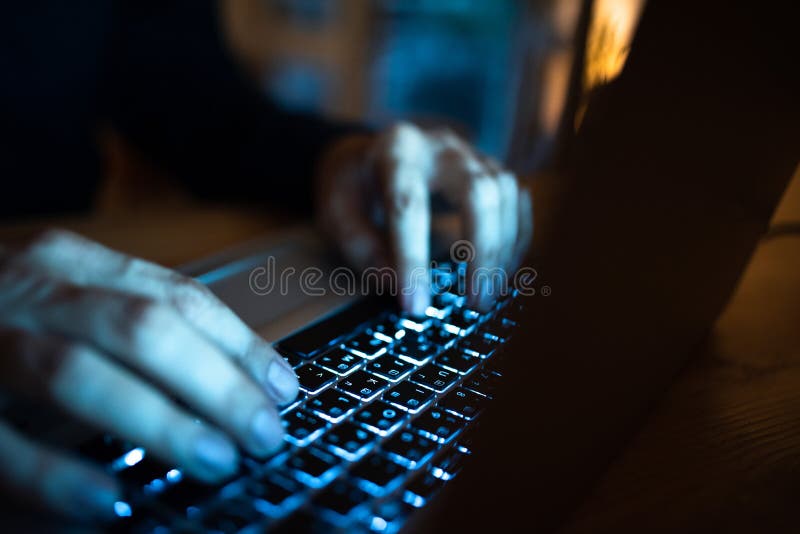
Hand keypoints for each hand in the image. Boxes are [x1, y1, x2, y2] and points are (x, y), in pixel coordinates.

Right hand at [0, 230, 297, 518]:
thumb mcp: (60, 296)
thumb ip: (126, 321)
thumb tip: (226, 376)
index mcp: (71, 265)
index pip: (177, 297)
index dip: (239, 345)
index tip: (284, 387)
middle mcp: (31, 289)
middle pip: (145, 329)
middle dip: (216, 384)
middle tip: (264, 433)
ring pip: (80, 374)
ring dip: (159, 420)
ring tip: (216, 460)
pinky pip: (3, 443)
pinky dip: (56, 475)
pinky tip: (108, 502)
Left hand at [316, 122, 532, 313]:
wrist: (371, 156)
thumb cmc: (354, 187)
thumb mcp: (337, 211)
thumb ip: (360, 247)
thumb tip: (395, 283)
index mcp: (396, 150)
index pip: (407, 205)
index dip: (412, 258)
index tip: (415, 304)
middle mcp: (440, 146)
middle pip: (476, 191)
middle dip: (481, 250)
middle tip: (476, 301)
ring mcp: (471, 154)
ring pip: (503, 195)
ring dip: (501, 249)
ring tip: (486, 293)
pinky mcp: (490, 169)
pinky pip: (516, 201)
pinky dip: (515, 238)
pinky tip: (501, 271)